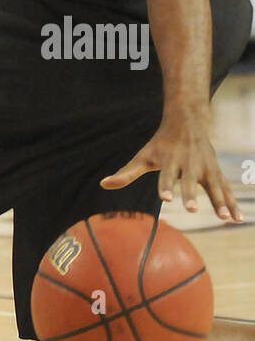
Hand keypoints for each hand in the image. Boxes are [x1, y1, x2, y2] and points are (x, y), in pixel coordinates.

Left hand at [100, 113, 242, 221]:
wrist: (187, 121)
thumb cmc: (161, 144)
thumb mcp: (143, 156)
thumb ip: (126, 173)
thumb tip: (103, 184)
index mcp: (170, 159)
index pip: (166, 174)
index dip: (165, 186)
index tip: (164, 198)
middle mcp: (189, 163)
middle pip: (189, 180)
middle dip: (190, 194)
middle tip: (191, 210)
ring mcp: (205, 167)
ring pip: (213, 185)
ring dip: (219, 202)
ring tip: (224, 219)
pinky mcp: (216, 171)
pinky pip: (226, 189)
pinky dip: (233, 203)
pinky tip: (238, 220)